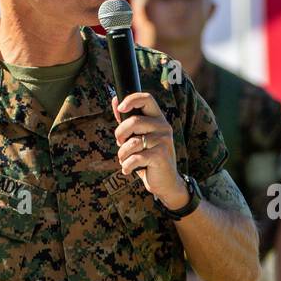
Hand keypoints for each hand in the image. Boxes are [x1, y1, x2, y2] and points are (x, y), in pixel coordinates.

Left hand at [111, 93, 186, 208]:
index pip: (147, 99)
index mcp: (158, 118)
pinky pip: (135, 157)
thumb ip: (127, 119)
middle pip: (134, 121)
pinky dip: (126, 165)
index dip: (131, 99)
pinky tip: (128, 169)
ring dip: (122, 154)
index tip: (120, 108)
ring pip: (132, 142)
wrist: (165, 181)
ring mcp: (163, 141)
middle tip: (119, 143)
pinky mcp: (160, 155)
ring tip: (124, 160)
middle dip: (120, 134)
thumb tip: (115, 100)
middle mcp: (163, 126)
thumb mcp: (138, 136)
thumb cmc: (148, 157)